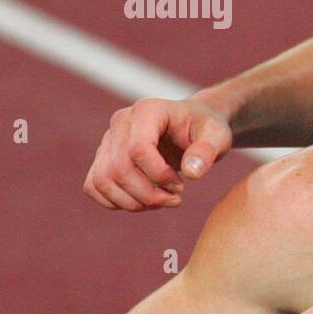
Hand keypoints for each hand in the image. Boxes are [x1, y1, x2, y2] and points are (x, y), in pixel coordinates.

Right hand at [83, 96, 232, 210]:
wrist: (192, 127)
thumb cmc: (206, 129)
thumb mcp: (218, 136)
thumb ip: (208, 151)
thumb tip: (192, 173)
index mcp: (148, 111)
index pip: (139, 149)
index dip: (159, 175)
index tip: (182, 186)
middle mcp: (121, 122)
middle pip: (119, 169)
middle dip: (148, 194)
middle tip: (175, 199)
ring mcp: (108, 140)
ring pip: (102, 180)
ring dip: (132, 202)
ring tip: (162, 201)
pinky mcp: (103, 157)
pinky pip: (94, 186)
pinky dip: (116, 202)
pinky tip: (144, 201)